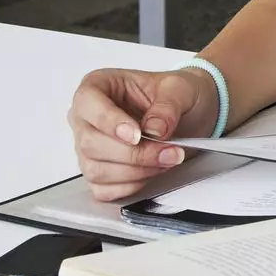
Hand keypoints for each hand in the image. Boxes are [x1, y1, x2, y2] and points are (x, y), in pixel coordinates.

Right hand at [68, 67, 221, 202]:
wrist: (189, 113)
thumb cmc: (175, 94)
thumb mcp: (180, 88)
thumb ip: (168, 105)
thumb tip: (155, 129)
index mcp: (98, 85)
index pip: (86, 102)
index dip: (109, 121)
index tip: (137, 134)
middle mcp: (87, 117)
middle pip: (90, 143)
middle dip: (134, 154)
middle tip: (169, 150)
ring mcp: (89, 147)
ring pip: (96, 170)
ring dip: (136, 171)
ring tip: (166, 159)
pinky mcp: (99, 172)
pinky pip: (104, 189)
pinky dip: (131, 185)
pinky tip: (152, 171)